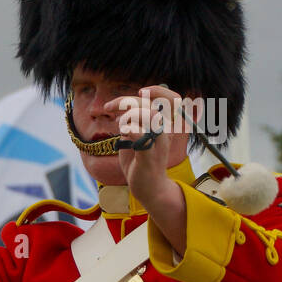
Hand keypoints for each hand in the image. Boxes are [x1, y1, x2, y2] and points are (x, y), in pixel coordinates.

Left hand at [106, 85, 191, 203]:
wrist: (149, 190)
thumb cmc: (141, 164)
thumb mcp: (136, 139)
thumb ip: (132, 124)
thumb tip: (121, 112)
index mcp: (163, 127)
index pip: (171, 100)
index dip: (158, 91)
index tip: (141, 92)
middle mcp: (164, 133)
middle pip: (153, 104)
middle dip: (127, 100)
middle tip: (110, 107)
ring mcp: (158, 144)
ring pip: (149, 115)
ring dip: (127, 114)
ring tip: (117, 124)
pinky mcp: (149, 155)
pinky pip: (140, 134)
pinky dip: (128, 128)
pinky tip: (121, 133)